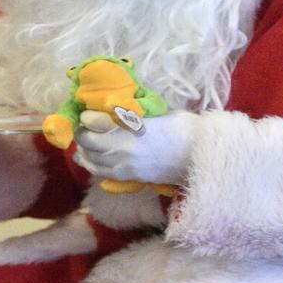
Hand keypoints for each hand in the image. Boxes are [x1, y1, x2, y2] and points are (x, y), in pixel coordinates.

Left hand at [72, 111, 198, 185]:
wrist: (200, 157)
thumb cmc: (185, 129)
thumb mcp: (160, 111)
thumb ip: (137, 110)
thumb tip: (119, 105)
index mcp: (134, 126)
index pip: (96, 121)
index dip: (87, 116)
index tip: (86, 111)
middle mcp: (125, 147)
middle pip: (89, 141)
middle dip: (82, 132)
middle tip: (83, 126)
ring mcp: (126, 165)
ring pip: (91, 158)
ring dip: (83, 149)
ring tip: (83, 142)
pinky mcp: (130, 177)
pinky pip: (101, 172)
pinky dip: (90, 164)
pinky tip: (86, 158)